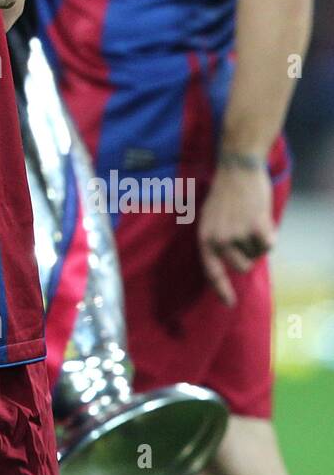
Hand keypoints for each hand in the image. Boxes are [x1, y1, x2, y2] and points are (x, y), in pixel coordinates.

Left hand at [198, 163, 274, 306]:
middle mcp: (219, 240)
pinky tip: (262, 218)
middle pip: (242, 267)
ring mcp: (237, 234)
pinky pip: (269, 245)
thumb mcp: (209, 219)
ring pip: (257, 255)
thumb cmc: (224, 194)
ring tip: (250, 220)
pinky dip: (270, 234)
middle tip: (246, 232)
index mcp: (204, 239)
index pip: (212, 272)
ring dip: (258, 242)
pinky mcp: (256, 227)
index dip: (221, 290)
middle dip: (249, 254)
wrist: (236, 169)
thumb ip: (216, 242)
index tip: (229, 304)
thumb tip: (229, 266)